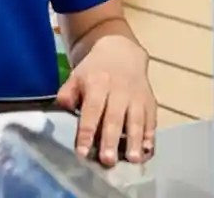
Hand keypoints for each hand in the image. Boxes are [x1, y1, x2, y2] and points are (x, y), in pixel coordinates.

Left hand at [57, 35, 156, 166]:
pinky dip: (150, 135)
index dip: (87, 132)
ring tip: (133, 160)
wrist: (121, 53)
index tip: (83, 151)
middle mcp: (118, 91)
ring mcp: (136, 97)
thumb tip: (63, 107)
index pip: (91, 110)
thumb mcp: (76, 76)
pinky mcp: (150, 102)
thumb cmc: (94, 71)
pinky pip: (151, 120)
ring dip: (134, 141)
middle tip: (108, 161)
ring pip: (136, 120)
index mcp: (97, 84)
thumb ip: (67, 93)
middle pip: (114, 118)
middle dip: (111, 140)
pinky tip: (147, 149)